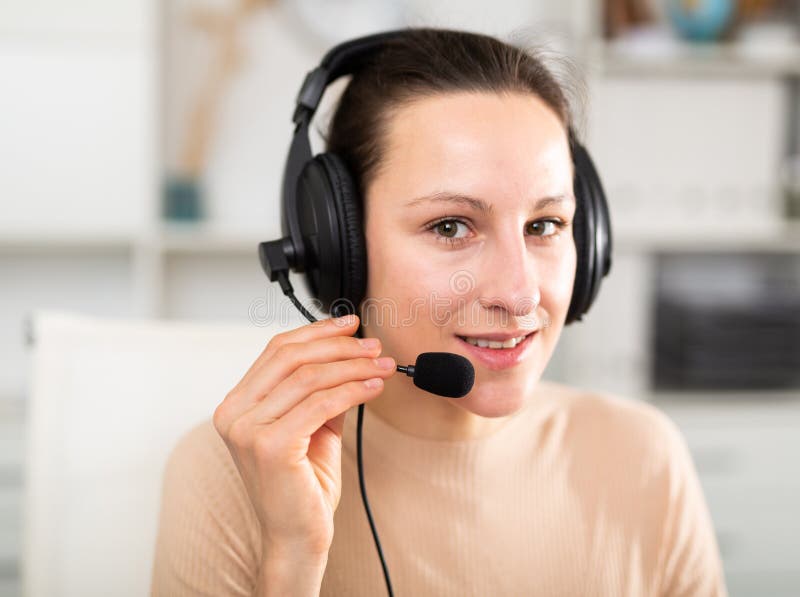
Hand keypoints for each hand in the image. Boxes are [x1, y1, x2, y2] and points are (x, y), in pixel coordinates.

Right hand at [213, 314, 393, 558]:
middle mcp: (233, 413)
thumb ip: (321, 389)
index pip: (276, 350)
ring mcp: (247, 430)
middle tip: (373, 346)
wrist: (297, 537)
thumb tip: (351, 351)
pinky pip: (320, 404)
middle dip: (339, 346)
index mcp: (236, 404)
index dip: (317, 332)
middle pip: (291, 357)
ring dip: (353, 366)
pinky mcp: (270, 446)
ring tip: (383, 365)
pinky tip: (374, 387)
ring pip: (309, 378)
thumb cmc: (303, 485)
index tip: (350, 324)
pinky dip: (353, 390)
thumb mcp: (312, 425)